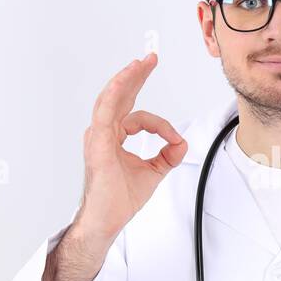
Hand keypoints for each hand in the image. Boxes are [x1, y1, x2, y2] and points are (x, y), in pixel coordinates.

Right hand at [41, 53, 186, 280]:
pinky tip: (125, 80)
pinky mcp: (98, 143)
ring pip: (112, 99)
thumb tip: (182, 142)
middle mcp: (103, 133)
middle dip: (136, 76)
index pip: (138, 117)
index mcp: (113, 137)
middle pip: (120, 97)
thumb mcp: (153, 172)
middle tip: (150, 58)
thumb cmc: (119, 200)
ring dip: (127, 78)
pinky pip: (107, 112)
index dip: (161, 125)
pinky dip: (117, 94)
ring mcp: (98, 137)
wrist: (106, 221)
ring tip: (141, 63)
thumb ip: (167, 155)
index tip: (175, 140)